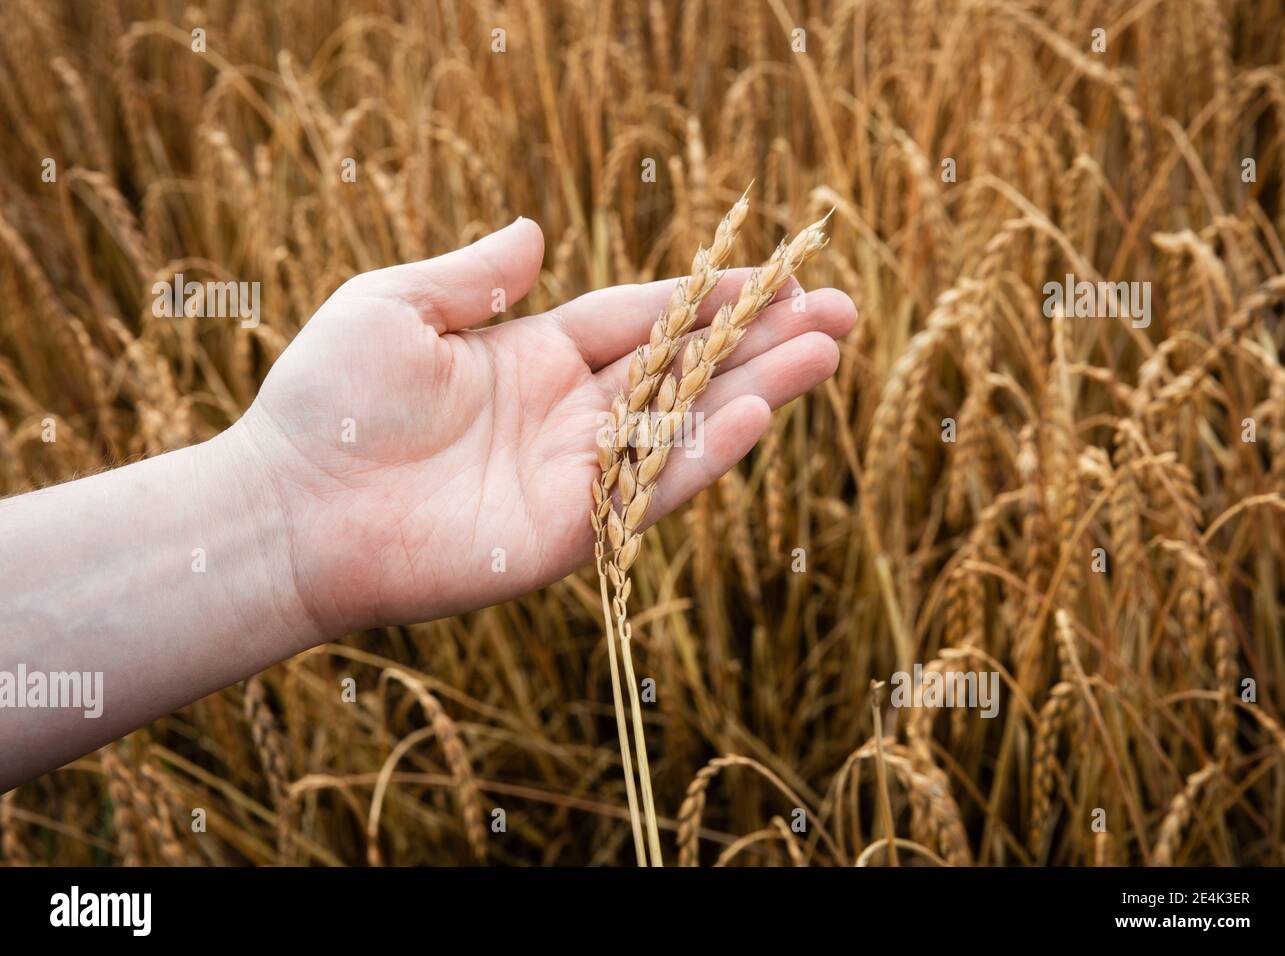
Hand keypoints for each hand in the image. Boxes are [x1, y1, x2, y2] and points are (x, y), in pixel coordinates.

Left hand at [232, 218, 856, 638]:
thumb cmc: (326, 401)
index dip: (707, 296)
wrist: (288, 506)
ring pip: (683, 425)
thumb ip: (476, 275)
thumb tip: (537, 230)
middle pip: (683, 370)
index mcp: (532, 357)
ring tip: (827, 353)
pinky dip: (702, 452)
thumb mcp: (397, 306)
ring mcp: (572, 475)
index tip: (775, 273)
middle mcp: (566, 414)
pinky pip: (647, 489)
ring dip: (758, 389)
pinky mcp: (567, 534)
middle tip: (840, 313)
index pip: (641, 318)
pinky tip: (755, 410)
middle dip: (760, 341)